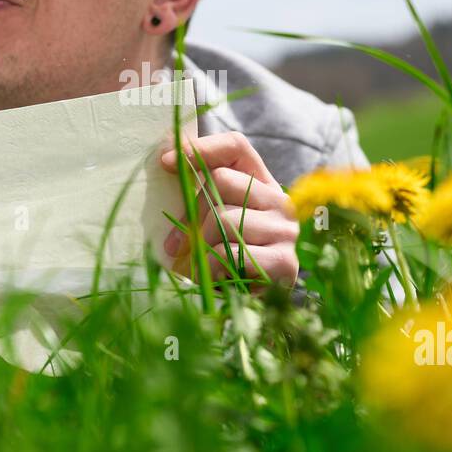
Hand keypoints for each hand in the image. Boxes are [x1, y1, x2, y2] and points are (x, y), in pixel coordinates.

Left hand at [159, 132, 298, 290]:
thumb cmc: (228, 258)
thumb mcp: (210, 221)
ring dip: (200, 247)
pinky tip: (216, 278)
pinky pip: (231, 253)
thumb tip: (165, 170)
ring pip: (223, 219)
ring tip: (199, 266)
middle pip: (222, 181)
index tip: (166, 163)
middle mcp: (279, 200)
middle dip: (193, 215)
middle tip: (179, 245)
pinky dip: (212, 268)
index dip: (201, 149)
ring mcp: (285, 230)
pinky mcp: (284, 260)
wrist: (259, 305)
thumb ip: (195, 199)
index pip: (236, 146)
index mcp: (261, 182)